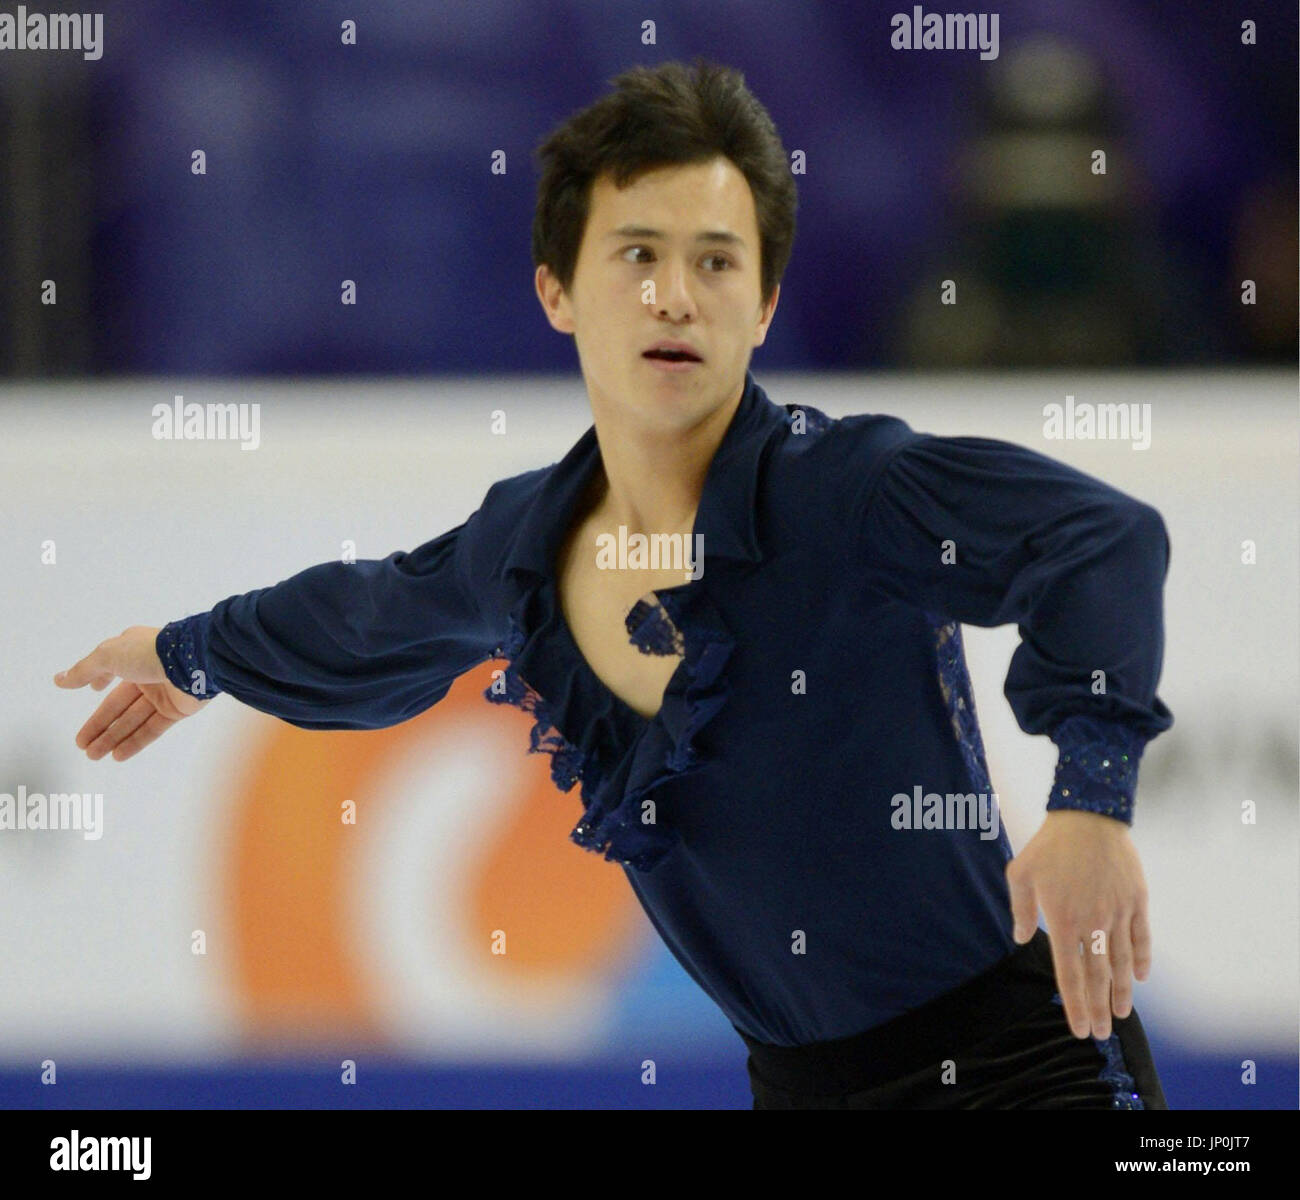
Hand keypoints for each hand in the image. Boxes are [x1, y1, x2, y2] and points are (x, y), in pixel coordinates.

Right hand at [54, 625, 206, 760]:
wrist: (194, 660)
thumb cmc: (149, 651)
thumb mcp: (107, 655)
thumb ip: (84, 670)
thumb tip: (60, 680)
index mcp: (134, 653)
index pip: (113, 670)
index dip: (100, 682)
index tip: (92, 692)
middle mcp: (149, 673)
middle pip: (119, 704)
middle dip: (100, 725)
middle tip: (81, 745)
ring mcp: (164, 692)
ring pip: (133, 719)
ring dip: (113, 737)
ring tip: (92, 755)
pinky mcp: (178, 709)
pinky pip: (153, 728)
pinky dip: (135, 742)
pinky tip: (117, 755)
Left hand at [1005, 809, 1151, 1040]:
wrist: (1088, 817)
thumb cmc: (1048, 846)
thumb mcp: (1020, 874)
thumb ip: (1021, 910)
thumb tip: (1021, 938)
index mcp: (1063, 920)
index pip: (1070, 974)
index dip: (1075, 1004)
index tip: (1080, 1029)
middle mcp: (1093, 922)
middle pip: (1098, 976)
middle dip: (1099, 1008)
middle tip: (1102, 1033)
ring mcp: (1118, 912)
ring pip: (1122, 962)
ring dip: (1121, 991)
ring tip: (1120, 1014)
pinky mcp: (1137, 900)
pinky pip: (1141, 937)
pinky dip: (1141, 959)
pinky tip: (1139, 977)